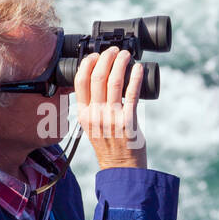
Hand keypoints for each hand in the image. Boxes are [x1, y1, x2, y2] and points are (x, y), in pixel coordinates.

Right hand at [74, 46, 147, 169]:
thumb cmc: (110, 146)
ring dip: (121, 63)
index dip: (88, 64)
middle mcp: (95, 115)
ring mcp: (111, 118)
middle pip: (97, 77)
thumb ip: (93, 108)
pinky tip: (138, 69)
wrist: (122, 169)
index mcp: (83, 115)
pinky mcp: (128, 121)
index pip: (80, 82)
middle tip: (114, 51)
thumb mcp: (92, 126)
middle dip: (106, 58)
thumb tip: (100, 83)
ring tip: (126, 55)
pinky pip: (132, 93)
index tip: (96, 55)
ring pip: (113, 82)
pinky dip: (135, 77)